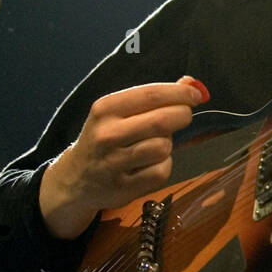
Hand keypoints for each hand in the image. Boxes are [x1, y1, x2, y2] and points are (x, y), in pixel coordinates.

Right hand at [38, 76, 207, 239]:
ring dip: (168, 144)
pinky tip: (150, 164)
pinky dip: (164, 166)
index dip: (180, 94)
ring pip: (163, 147)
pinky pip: (161, 172)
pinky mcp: (123, 187)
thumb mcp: (118, 112)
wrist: (75, 178)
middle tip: (183, 116)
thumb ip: (153, 97)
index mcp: (105, 109)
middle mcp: (107, 135)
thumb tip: (191, 84)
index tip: (196, 95)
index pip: (151, 95)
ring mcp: (114, 163)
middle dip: (182, 115)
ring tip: (156, 143)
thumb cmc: (104, 138)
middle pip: (161, 121)